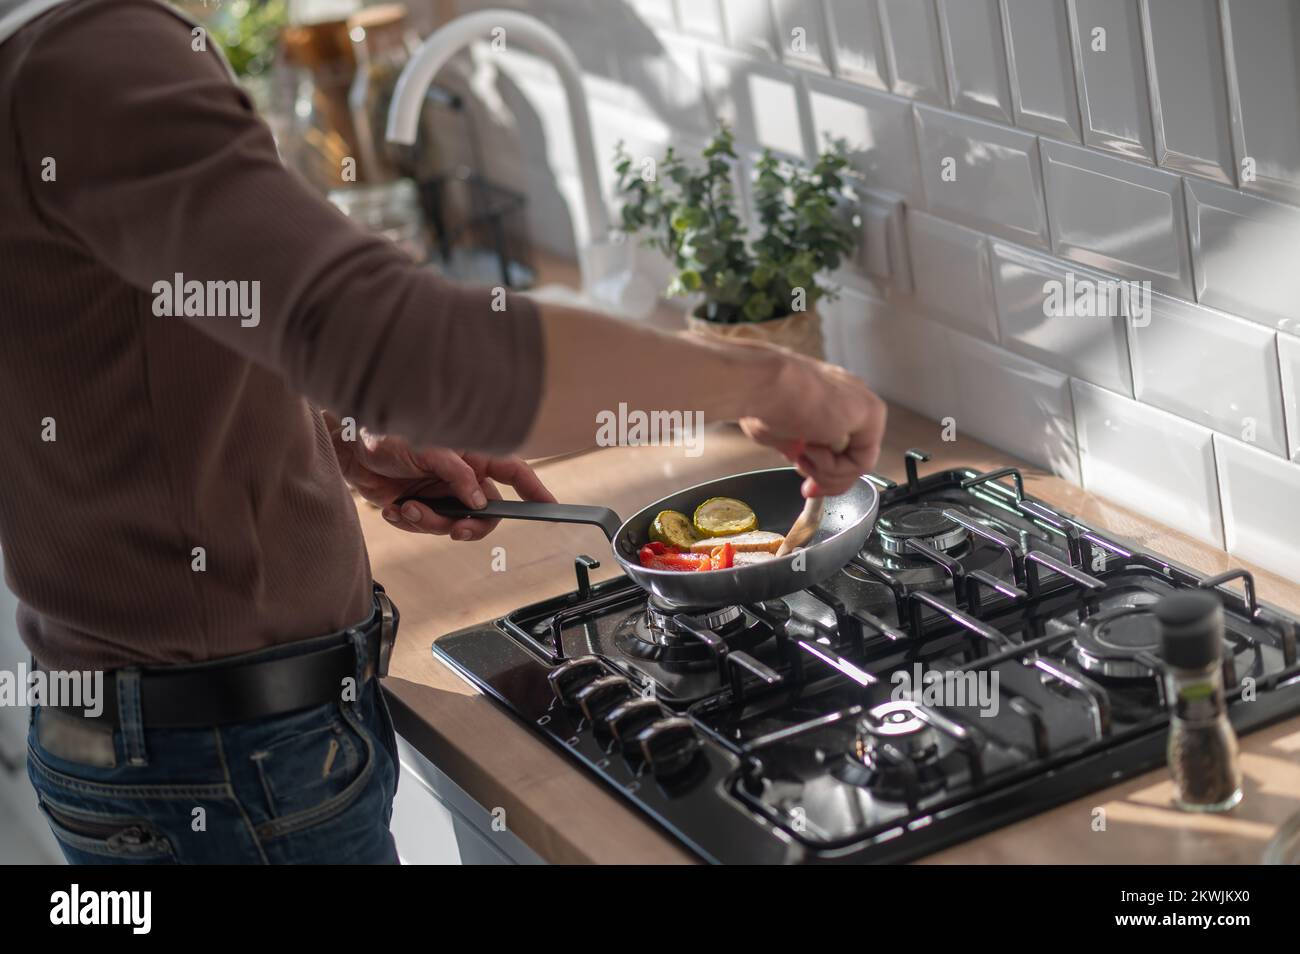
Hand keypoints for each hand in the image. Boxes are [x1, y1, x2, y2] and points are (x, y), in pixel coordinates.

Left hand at [324, 413, 555, 539]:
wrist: (348, 451)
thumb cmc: (386, 435)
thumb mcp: (426, 450)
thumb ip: (457, 475)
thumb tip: (478, 502)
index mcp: (474, 456)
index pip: (515, 475)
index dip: (536, 491)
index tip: (551, 509)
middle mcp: (464, 477)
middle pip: (487, 513)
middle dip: (469, 526)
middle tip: (454, 530)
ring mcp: (443, 494)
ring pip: (454, 525)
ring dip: (429, 523)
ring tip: (404, 508)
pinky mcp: (422, 507)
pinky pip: (428, 529)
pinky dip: (410, 524)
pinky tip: (392, 508)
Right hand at [737, 348, 886, 497]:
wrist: (764, 384)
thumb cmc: (763, 399)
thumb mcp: (780, 434)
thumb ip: (797, 446)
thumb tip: (797, 456)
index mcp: (830, 398)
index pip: (842, 445)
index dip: (825, 471)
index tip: (808, 488)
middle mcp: (851, 398)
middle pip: (853, 456)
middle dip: (828, 479)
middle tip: (809, 489)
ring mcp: (863, 404)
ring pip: (858, 462)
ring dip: (826, 472)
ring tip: (803, 457)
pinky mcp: (871, 413)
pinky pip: (861, 461)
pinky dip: (834, 467)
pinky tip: (813, 450)